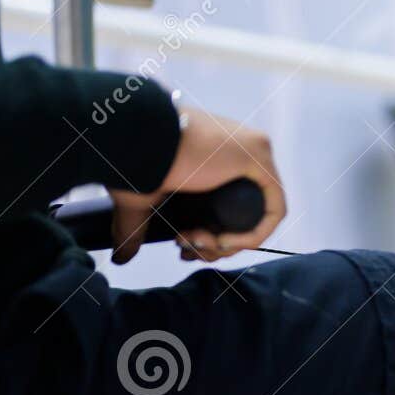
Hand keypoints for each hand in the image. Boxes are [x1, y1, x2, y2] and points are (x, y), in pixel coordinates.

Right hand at [108, 106, 286, 264]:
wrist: (132, 135)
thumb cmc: (130, 160)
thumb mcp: (142, 201)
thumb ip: (136, 228)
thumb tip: (121, 258)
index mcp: (210, 158)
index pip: (225, 210)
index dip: (209, 238)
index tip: (185, 249)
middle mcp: (234, 151)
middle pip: (241, 217)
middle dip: (214, 245)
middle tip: (187, 250)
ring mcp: (250, 150)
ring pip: (255, 217)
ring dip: (226, 244)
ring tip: (193, 244)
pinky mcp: (259, 154)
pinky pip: (273, 210)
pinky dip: (252, 234)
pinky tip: (221, 242)